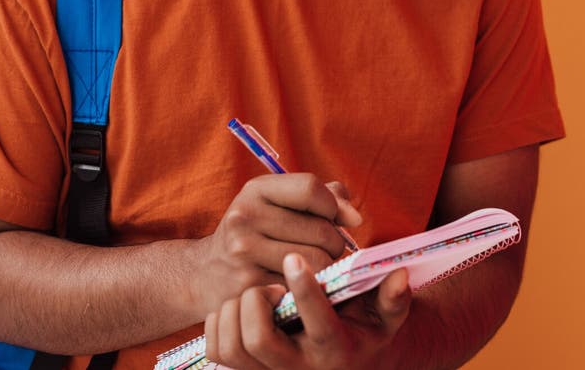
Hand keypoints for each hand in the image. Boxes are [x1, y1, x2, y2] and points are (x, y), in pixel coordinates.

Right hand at [191, 174, 361, 314]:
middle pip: (321, 230)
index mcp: (255, 190)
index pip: (311, 188)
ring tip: (314, 267)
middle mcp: (246, 217)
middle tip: (323, 250)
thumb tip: (354, 217)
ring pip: (317, 262)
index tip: (339, 219)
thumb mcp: (276, 203)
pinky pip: (302, 288)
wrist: (205, 273)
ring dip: (327, 268)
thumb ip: (320, 197)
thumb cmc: (255, 233)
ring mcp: (245, 253)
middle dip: (334, 243)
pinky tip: (298, 285)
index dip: (334, 205)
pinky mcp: (250, 287)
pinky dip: (309, 289)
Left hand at [204, 253, 410, 369]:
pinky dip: (220, 322)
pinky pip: (218, 350)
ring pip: (235, 346)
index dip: (304, 291)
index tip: (294, 258)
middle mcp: (300, 367)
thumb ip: (393, 297)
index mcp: (336, 350)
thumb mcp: (385, 316)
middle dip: (258, 302)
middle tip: (270, 285)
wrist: (348, 365)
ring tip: (256, 293)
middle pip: (260, 340)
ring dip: (237, 309)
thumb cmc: (365, 329)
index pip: (318, 326)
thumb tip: (399, 275)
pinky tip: (239, 304)